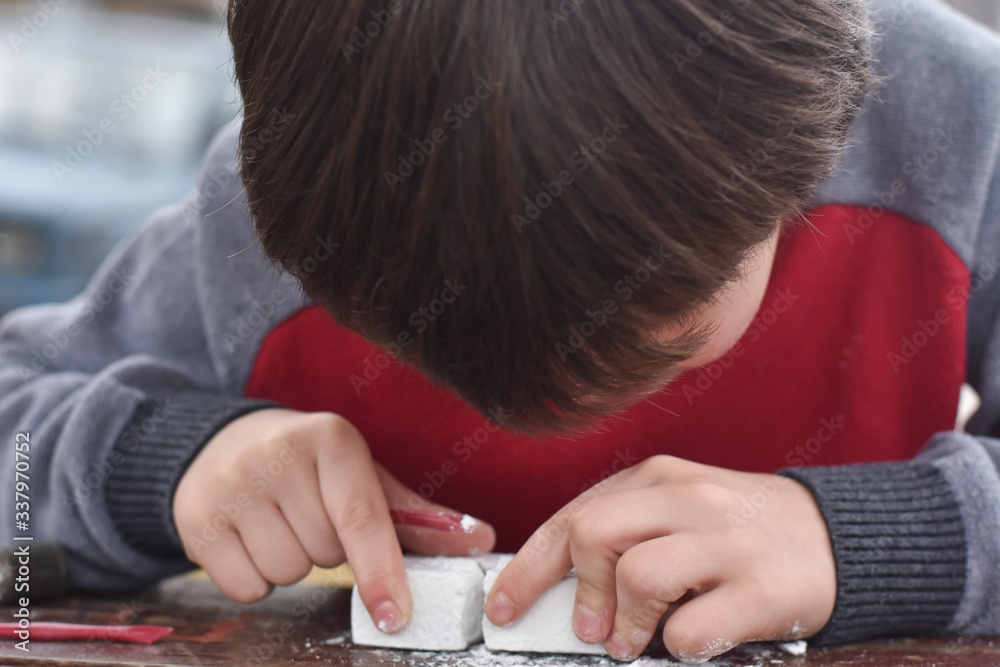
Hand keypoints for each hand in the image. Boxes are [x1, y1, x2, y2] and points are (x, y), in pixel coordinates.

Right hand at [173, 408, 494, 632]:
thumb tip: (480, 541)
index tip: (397, 614)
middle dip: (330, 552)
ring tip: (283, 525)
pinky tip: (253, 539)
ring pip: (287, 573)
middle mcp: (277, 455)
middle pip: (326, 554)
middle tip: (314, 518)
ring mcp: (230, 486)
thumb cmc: (312, 468)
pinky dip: (256, 579)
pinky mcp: (195, 520)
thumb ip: (418, 515)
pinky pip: (244, 588)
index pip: (361, 515)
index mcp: (330, 439)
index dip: (382, 569)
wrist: (222, 445)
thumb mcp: (363, 476)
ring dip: (295, 565)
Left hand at [484, 455, 833, 662]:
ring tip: (636, 639)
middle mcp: (689, 499)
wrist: (834, 538)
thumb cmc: (737, 532)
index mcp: (658, 478)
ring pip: (637, 576)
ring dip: (625, 623)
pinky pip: (690, 629)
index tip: (507, 605)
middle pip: (594, 533)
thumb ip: (623, 535)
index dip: (529, 567)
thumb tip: (561, 587)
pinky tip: (693, 638)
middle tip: (589, 628)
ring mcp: (726, 541)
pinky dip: (678, 646)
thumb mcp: (676, 512)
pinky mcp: (761, 589)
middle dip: (578, 590)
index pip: (573, 516)